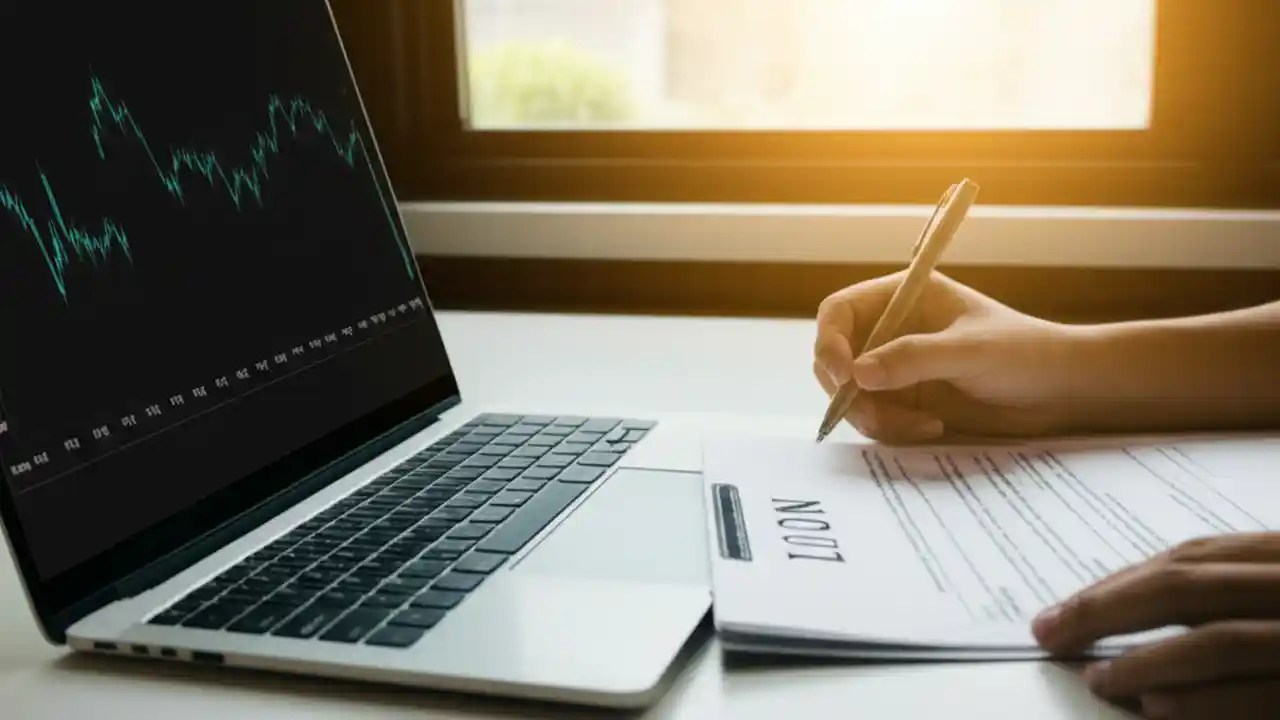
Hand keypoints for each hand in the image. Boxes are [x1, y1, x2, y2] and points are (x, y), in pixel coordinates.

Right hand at [813, 271, 1075, 442]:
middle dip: (847, 390)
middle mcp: (891, 330)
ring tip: (919, 426)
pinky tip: (931, 428)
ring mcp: (894, 368)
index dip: (830, 341)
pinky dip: (891, 430)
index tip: (843, 375)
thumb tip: (858, 374)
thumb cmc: (1024, 353)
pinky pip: (873, 419)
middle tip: (875, 414)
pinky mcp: (904, 402)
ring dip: (872, 416)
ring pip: (850, 395)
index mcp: (902, 298)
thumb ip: (914, 358)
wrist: (1059, 392)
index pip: (839, 312)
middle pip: (833, 358)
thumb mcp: (970, 351)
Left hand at [1032, 533, 1279, 719]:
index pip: (1187, 560)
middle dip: (1107, 614)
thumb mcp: (1270, 587)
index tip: (1056, 615)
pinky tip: (1154, 709)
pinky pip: (1256, 697)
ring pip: (1217, 643)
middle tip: (1053, 638)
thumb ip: (1220, 591)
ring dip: (1145, 664)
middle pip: (1186, 590)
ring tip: (1097, 682)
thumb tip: (1118, 610)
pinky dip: (1200, 703)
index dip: (1114, 588)